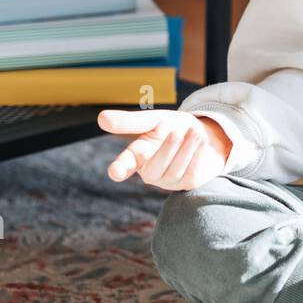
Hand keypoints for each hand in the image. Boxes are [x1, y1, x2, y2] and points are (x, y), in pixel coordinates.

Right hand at [97, 109, 232, 190]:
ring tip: (195, 130)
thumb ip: (129, 122)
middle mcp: (149, 172)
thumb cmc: (169, 127)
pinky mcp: (186, 183)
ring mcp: (168, 181)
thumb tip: (101, 118)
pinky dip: (196, 156)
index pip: (125, 164)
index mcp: (136, 156)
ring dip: (186, 149)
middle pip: (155, 167)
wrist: (199, 133)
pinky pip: (190, 173)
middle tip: (176, 130)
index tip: (115, 172)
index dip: (120, 168)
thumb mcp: (150, 120)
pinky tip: (201, 140)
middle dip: (168, 148)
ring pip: (175, 170)